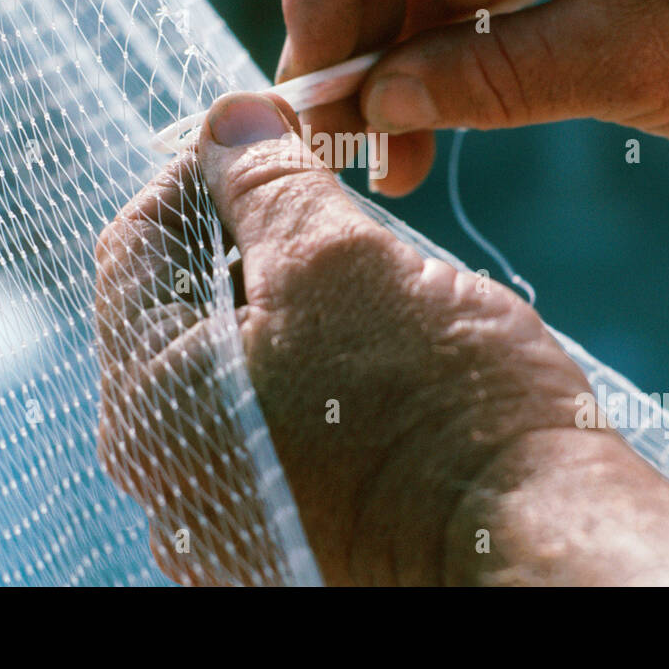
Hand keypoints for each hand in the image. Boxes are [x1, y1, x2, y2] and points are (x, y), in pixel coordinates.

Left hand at [95, 92, 668, 584]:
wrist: (531, 549)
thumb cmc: (441, 409)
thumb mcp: (343, 262)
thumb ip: (267, 184)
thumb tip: (228, 119)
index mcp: (153, 398)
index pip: (137, 242)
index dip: (201, 170)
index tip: (266, 140)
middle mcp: (168, 471)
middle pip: (180, 309)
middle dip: (245, 242)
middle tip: (326, 206)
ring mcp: (224, 516)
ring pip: (230, 370)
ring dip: (280, 310)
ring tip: (364, 290)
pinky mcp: (286, 535)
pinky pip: (271, 428)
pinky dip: (305, 377)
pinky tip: (372, 367)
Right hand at [279, 0, 668, 194]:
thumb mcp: (634, 62)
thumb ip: (492, 78)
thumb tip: (371, 104)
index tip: (315, 83)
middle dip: (351, 35)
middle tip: (338, 138)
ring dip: (389, 65)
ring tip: (385, 160)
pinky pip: (466, 5)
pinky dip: (435, 68)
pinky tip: (422, 133)